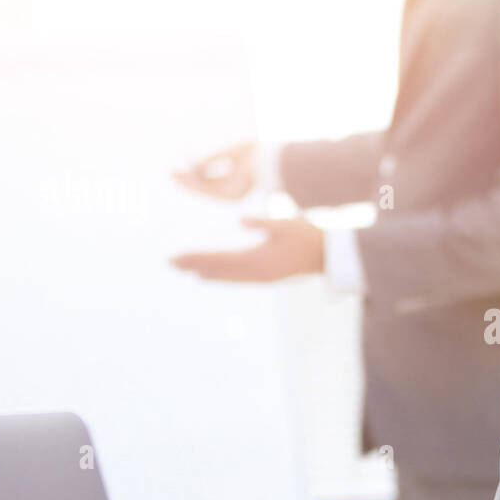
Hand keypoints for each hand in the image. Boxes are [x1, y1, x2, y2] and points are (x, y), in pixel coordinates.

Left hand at [170, 216, 324, 281]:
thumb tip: (240, 221)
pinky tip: (213, 276)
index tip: (176, 257)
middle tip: (170, 263)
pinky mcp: (268, 277)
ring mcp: (262, 277)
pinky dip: (223, 277)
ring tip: (188, 271)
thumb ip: (262, 223)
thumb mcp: (285, 224)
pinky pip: (239, 279)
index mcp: (258, 259)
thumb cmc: (308, 236)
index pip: (220, 259)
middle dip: (195, 265)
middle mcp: (257, 273)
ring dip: (207, 273)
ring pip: (228, 277)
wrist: (328, 255)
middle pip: (219, 270)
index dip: (197, 258)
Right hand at [173, 141, 256, 199]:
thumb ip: (210, 160)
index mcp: (235, 176)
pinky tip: (183, 179)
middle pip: (206, 185)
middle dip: (189, 179)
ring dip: (188, 183)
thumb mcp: (227, 152)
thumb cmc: (253, 152)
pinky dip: (194, 185)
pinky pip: (208, 191)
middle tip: (172, 172)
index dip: (196, 173)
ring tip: (173, 175)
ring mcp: (232, 192)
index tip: (183, 166)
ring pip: (205, 189)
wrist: (268, 160)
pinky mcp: (231, 196)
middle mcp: (233, 186)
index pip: (211, 177)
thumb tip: (193, 165)